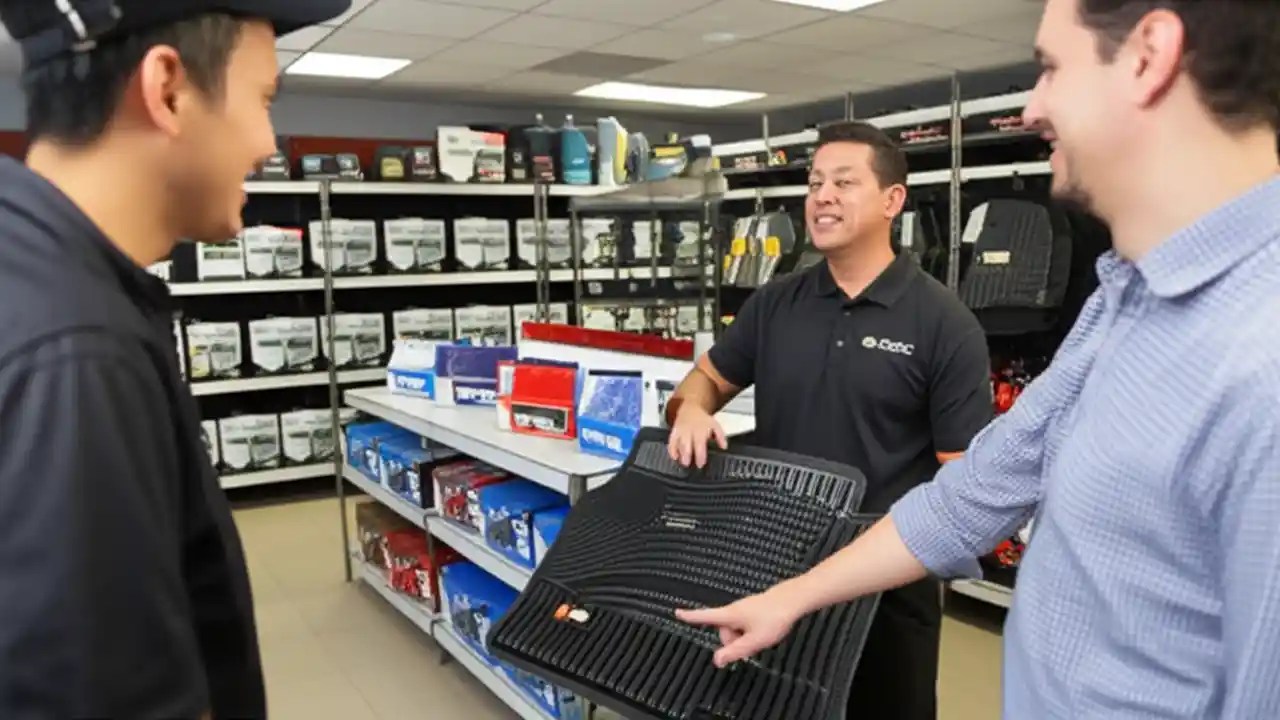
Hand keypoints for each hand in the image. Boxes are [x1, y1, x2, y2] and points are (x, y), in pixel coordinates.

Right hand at [667, 406, 726, 467]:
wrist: (691, 409)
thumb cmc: (703, 420)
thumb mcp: (715, 425)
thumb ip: (720, 437)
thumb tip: (724, 447)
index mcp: (700, 430)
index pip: (699, 444)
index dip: (700, 455)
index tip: (700, 464)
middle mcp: (689, 431)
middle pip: (687, 444)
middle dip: (687, 455)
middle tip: (688, 465)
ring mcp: (680, 431)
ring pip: (678, 443)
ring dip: (679, 453)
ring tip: (681, 462)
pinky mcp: (674, 432)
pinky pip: (671, 441)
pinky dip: (671, 449)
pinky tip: (674, 457)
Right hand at [675, 588, 801, 667]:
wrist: (793, 600)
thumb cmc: (773, 618)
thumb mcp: (753, 641)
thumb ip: (734, 652)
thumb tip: (716, 660)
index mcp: (730, 615)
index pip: (705, 616)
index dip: (690, 617)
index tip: (677, 612)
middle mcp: (735, 609)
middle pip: (723, 630)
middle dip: (733, 642)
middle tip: (750, 646)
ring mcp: (745, 608)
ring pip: (736, 629)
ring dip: (744, 638)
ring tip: (761, 638)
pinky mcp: (754, 609)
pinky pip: (746, 624)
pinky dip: (751, 632)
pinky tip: (765, 631)